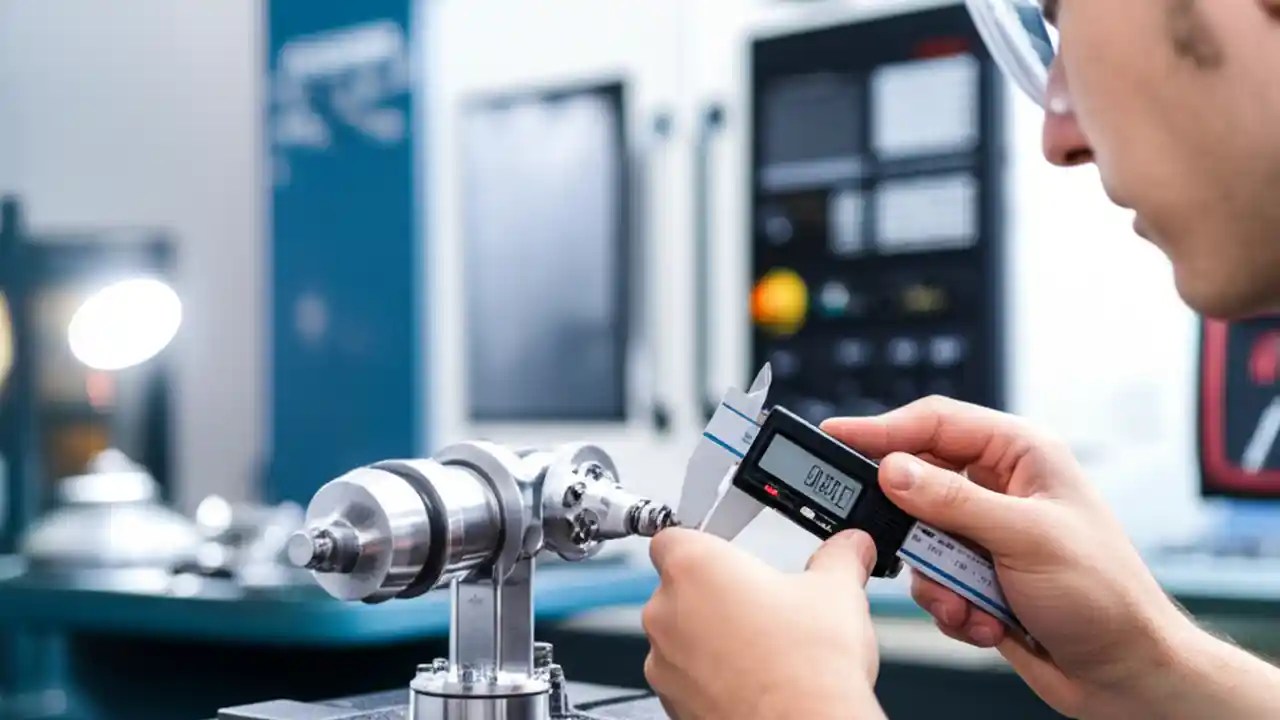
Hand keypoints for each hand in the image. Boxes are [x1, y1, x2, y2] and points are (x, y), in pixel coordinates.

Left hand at [642, 528, 885, 719]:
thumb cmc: (808, 667)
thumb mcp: (837, 591)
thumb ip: (839, 557)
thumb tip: (851, 547)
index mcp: (694, 567)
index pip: (672, 534)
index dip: (702, 542)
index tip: (728, 552)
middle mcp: (666, 611)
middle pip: (679, 588)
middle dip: (716, 594)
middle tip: (762, 606)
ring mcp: (663, 661)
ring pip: (681, 635)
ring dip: (710, 638)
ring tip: (762, 648)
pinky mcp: (671, 701)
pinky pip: (685, 676)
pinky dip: (709, 676)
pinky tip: (752, 680)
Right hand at [823, 397, 1275, 718]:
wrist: (1125, 674)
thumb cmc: (1106, 597)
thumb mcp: (1025, 538)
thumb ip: (953, 500)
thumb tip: (893, 470)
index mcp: (1022, 454)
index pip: (937, 423)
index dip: (883, 429)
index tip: (836, 437)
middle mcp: (1001, 487)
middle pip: (918, 483)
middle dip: (912, 528)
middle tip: (893, 542)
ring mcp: (987, 532)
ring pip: (919, 539)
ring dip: (937, 579)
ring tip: (968, 601)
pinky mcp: (977, 574)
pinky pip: (931, 578)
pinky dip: (950, 605)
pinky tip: (984, 621)